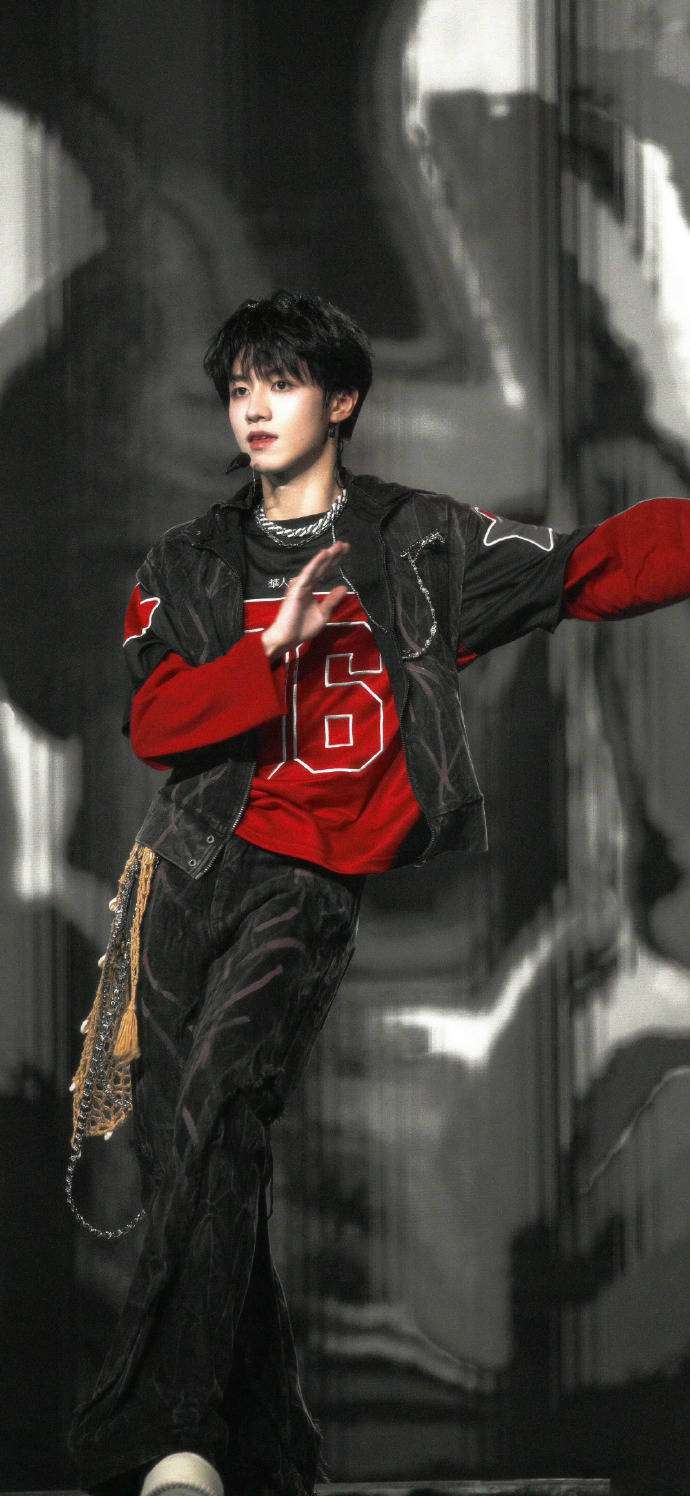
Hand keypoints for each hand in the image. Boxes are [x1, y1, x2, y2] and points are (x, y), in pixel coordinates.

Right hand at [261, 542, 350, 658]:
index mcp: (311, 589)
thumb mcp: (323, 613)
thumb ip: (332, 600)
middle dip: (333, 556)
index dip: (334, 562)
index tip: (345, 551)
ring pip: (316, 568)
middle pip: (322, 567)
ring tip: (338, 546)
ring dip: (326, 556)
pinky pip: (308, 574)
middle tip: (345, 544)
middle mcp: (305, 584)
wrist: (288, 639)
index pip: (324, 572)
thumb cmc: (302, 628)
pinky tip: (324, 554)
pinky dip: (316, 563)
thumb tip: (344, 587)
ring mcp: (300, 585)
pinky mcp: (296, 589)